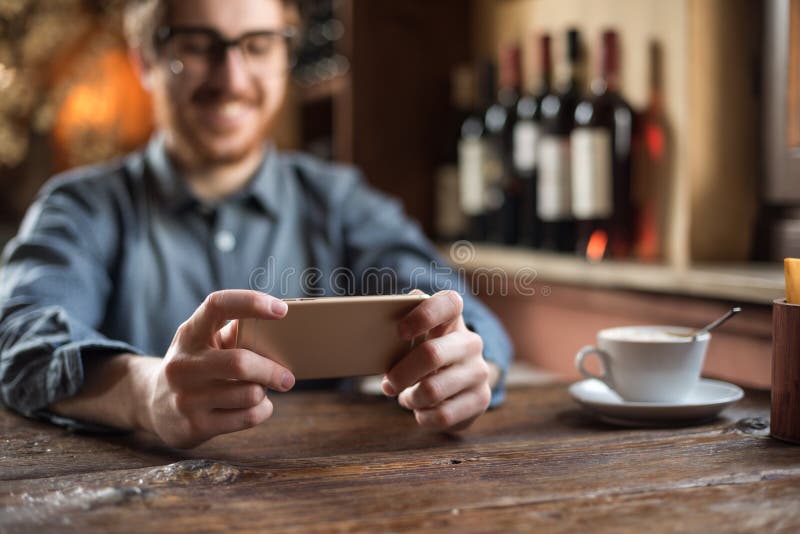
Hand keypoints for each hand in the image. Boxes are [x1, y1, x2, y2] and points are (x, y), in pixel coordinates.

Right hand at [143, 290, 294, 447]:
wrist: (154, 405)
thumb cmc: (196, 365)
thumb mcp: (204, 342)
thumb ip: (235, 331)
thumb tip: (278, 325)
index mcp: (189, 334)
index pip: (218, 306)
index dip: (251, 303)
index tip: (282, 310)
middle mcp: (184, 364)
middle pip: (239, 362)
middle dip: (271, 370)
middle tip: (288, 377)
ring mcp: (186, 397)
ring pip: (249, 394)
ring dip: (264, 392)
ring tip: (262, 390)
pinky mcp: (195, 426)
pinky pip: (247, 417)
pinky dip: (262, 410)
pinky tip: (257, 406)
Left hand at [382, 290, 491, 431]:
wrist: (460, 388)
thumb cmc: (425, 359)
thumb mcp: (417, 342)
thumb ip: (401, 332)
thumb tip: (373, 335)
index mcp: (453, 320)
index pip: (449, 302)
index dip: (424, 315)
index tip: (400, 332)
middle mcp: (470, 342)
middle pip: (432, 354)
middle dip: (401, 373)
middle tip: (388, 384)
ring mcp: (479, 371)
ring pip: (433, 390)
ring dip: (411, 398)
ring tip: (407, 398)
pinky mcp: (481, 399)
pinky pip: (443, 415)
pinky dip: (423, 417)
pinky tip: (421, 411)